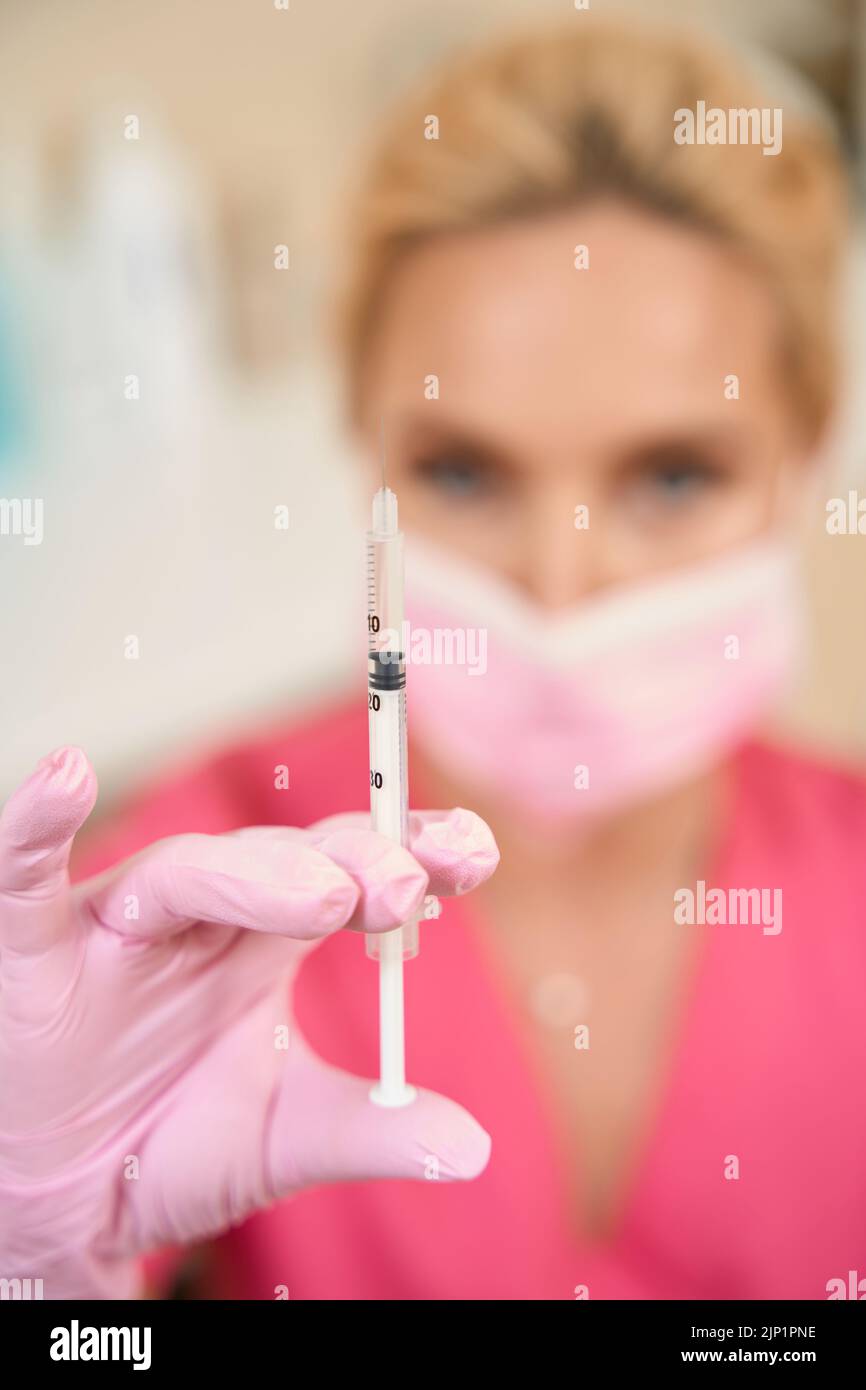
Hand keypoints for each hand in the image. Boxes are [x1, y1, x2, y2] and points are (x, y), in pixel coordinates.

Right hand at [0, 747, 498, 1297]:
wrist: (66, 1198)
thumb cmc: (172, 1141)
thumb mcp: (284, 1138)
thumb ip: (373, 1131)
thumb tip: (474, 1149)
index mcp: (268, 940)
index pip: (351, 870)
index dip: (413, 853)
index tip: (476, 851)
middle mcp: (202, 915)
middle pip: (282, 858)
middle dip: (351, 862)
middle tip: (407, 882)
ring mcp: (117, 926)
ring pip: (185, 871)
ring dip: (254, 872)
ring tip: (324, 891)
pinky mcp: (31, 948)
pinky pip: (25, 878)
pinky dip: (36, 828)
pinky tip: (66, 779)